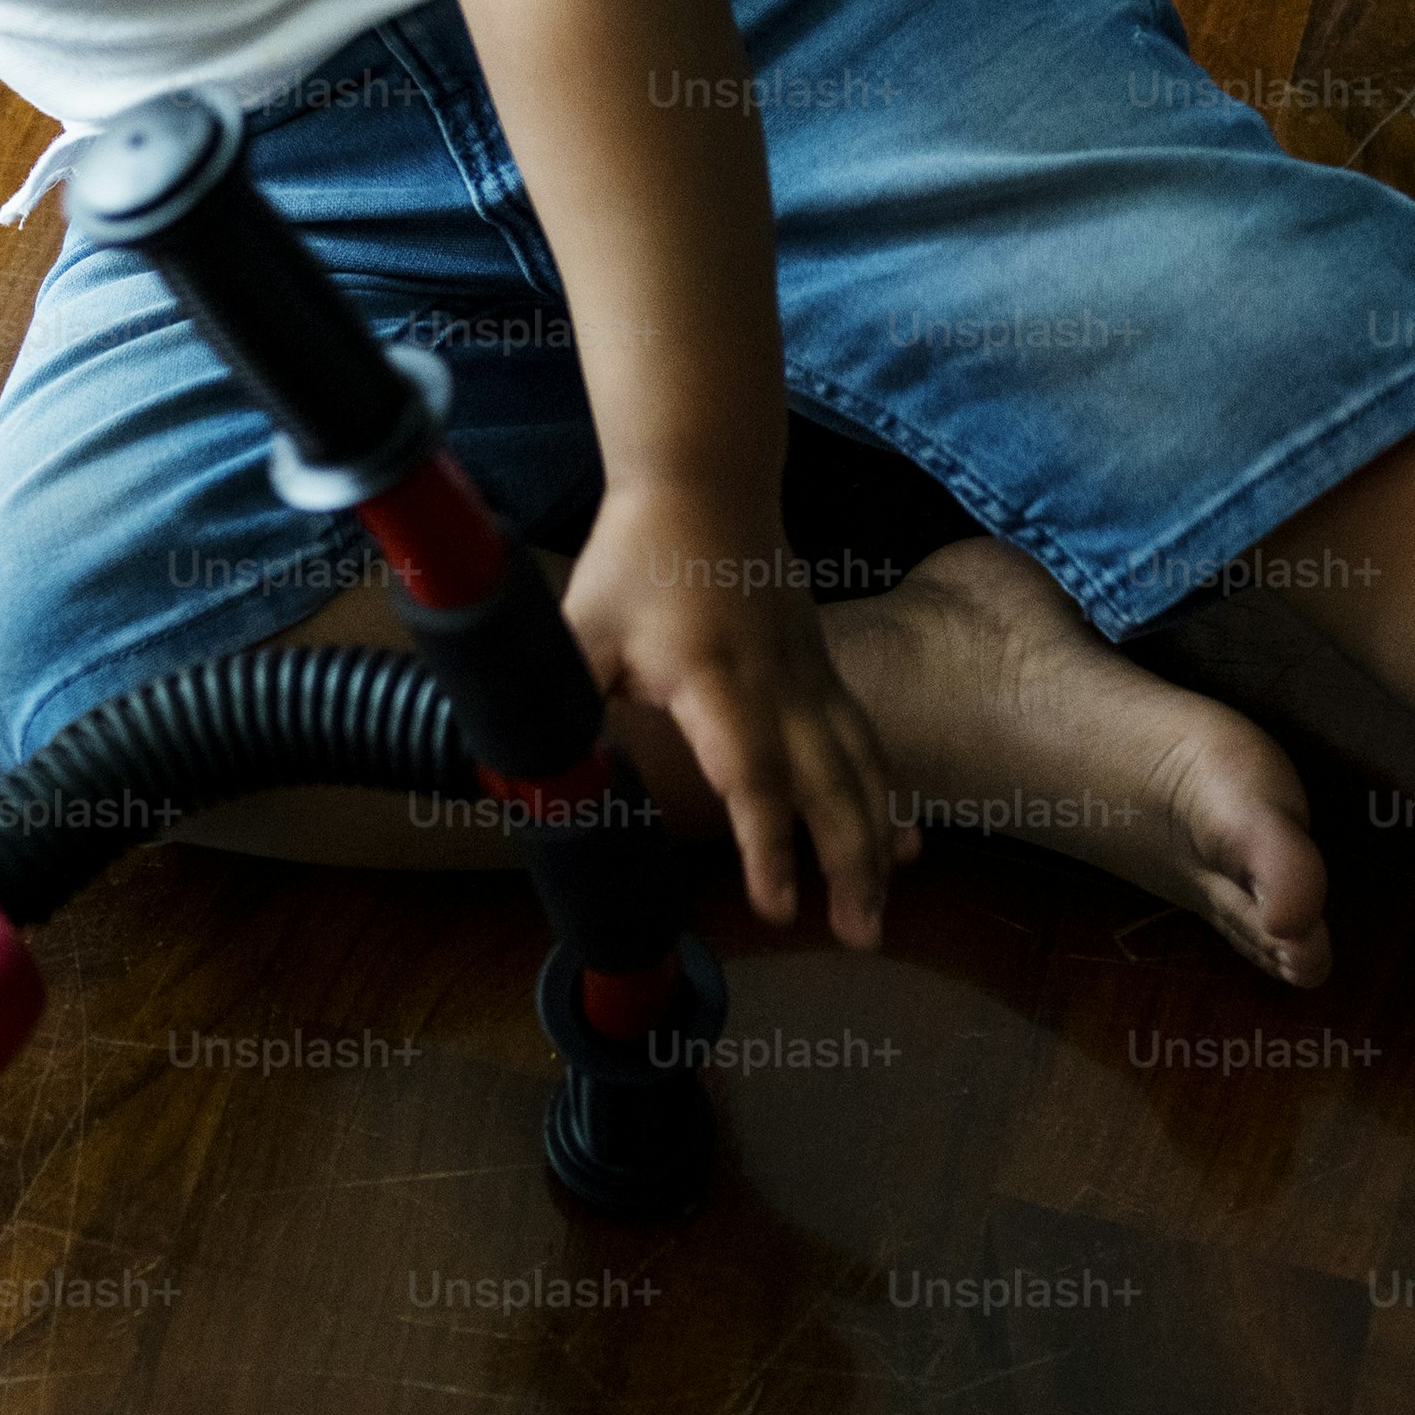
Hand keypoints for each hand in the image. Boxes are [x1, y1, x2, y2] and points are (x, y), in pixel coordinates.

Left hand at [558, 481, 914, 944]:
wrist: (706, 478)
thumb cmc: (639, 554)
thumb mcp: (584, 625)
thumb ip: (561, 701)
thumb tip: (512, 775)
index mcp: (716, 680)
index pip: (751, 776)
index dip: (767, 845)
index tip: (777, 907)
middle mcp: (779, 684)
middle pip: (827, 785)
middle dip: (847, 864)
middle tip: (860, 936)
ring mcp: (811, 673)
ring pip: (859, 766)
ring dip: (875, 839)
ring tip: (884, 907)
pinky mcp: (822, 666)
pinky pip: (864, 739)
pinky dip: (886, 792)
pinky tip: (902, 840)